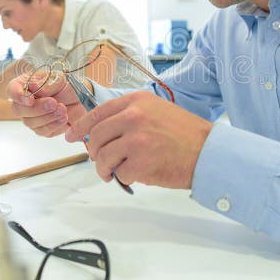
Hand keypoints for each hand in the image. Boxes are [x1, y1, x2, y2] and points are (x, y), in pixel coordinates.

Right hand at [8, 71, 87, 136]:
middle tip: (54, 103)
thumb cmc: (67, 86)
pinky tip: (64, 118)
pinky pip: (42, 132)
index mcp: (25, 85)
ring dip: (47, 117)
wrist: (82, 100)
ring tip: (63, 109)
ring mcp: (31, 117)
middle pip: (18, 110)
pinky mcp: (42, 129)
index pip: (12, 89)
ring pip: (30, 122)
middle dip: (37, 108)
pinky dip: (54, 125)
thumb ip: (46, 84)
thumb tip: (33, 86)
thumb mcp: (60, 79)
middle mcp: (24, 102)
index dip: (18, 96)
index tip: (30, 100)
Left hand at [65, 91, 212, 188]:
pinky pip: (119, 173)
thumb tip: (100, 132)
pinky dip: (124, 178)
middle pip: (95, 136)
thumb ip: (129, 116)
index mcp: (137, 101)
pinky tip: (136, 175)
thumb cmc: (185, 134)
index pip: (97, 113)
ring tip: (112, 173)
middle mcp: (134, 116)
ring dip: (104, 169)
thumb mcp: (156, 111)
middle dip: (93, 152)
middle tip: (99, 160)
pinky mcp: (140, 162)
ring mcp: (136, 139)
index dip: (80, 126)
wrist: (209, 152)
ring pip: (103, 157)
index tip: (70, 136)